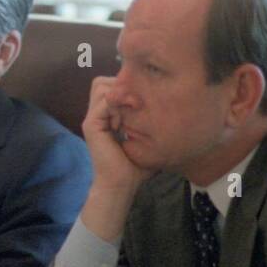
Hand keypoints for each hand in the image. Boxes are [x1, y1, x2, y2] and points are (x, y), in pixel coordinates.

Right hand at [78, 78, 153, 240]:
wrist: (121, 185)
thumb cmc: (135, 167)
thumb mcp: (147, 140)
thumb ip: (152, 124)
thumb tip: (174, 113)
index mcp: (106, 116)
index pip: (111, 86)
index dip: (126, 88)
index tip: (141, 103)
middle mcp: (97, 115)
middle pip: (102, 82)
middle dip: (121, 87)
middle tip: (135, 103)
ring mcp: (92, 119)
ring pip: (101, 87)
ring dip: (119, 94)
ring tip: (131, 110)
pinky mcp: (91, 125)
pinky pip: (104, 102)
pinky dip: (117, 105)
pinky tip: (124, 121)